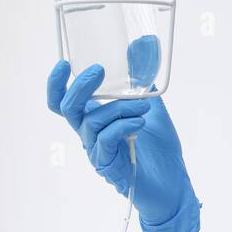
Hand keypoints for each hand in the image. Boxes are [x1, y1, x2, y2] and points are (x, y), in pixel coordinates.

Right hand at [47, 38, 200, 231]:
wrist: (174, 186)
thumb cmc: (160, 150)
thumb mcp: (153, 107)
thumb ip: (143, 82)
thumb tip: (140, 45)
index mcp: (96, 121)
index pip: (64, 102)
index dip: (57, 84)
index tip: (64, 63)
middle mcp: (91, 136)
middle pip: (68, 108)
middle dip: (81, 86)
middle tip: (100, 71)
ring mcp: (98, 152)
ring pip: (92, 122)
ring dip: (118, 107)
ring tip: (144, 107)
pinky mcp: (109, 167)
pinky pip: (106, 140)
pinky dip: (122, 125)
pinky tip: (139, 123)